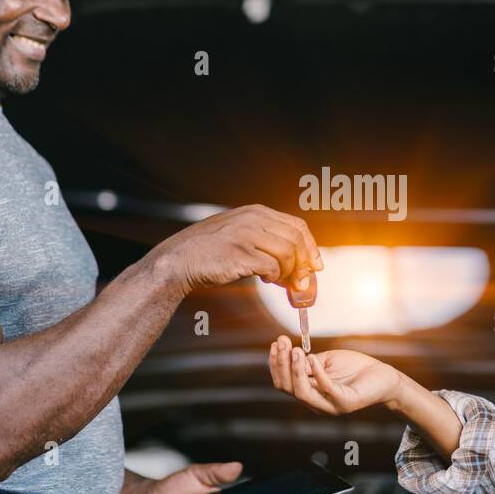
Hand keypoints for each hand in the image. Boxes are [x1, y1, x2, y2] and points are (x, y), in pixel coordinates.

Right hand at [153, 204, 322, 295]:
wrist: (178, 260)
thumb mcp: (239, 233)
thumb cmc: (210, 251)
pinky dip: (274, 277)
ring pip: (287, 254)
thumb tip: (296, 263)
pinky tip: (265, 279)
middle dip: (305, 263)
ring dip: (289, 272)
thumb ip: (265, 240)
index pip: (297, 225)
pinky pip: (271, 267)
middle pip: (296, 239)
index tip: (316, 265)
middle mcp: (253, 219)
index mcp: (255, 212)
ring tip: (279, 281)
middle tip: (302, 281)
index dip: (311, 246)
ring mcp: (246, 235)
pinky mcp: (239, 255)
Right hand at [268, 336, 403, 413]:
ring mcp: (330, 406)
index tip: (276, 343)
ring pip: (302, 392)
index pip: (284, 382)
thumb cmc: (355, 368)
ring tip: (295, 351)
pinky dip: (317, 372)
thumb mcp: (327, 362)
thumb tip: (290, 355)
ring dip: (295, 370)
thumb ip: (309, 362)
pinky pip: (326, 389)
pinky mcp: (345, 403)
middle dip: (282, 364)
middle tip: (282, 342)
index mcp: (310, 393)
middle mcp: (316, 403)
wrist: (383, 377)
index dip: (277, 364)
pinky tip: (312, 358)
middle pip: (288, 388)